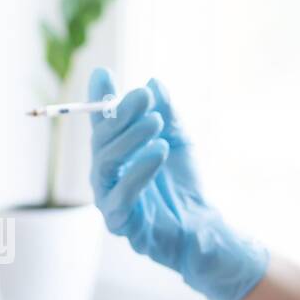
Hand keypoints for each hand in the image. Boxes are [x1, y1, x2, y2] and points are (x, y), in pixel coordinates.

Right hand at [88, 68, 268, 299]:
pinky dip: (138, 171)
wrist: (201, 225)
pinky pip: (121, 196)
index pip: (101, 124)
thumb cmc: (183, 183)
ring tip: (156, 122)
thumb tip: (153, 83)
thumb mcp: (179, 139)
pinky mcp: (120, 223)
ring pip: (105, 165)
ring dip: (129, 139)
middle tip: (143, 97)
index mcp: (114, 156)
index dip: (98, 99)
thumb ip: (167, 113)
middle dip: (120, 116)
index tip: (104, 73)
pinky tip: (159, 152)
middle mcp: (104, 176)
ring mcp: (108, 200)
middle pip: (100, 142)